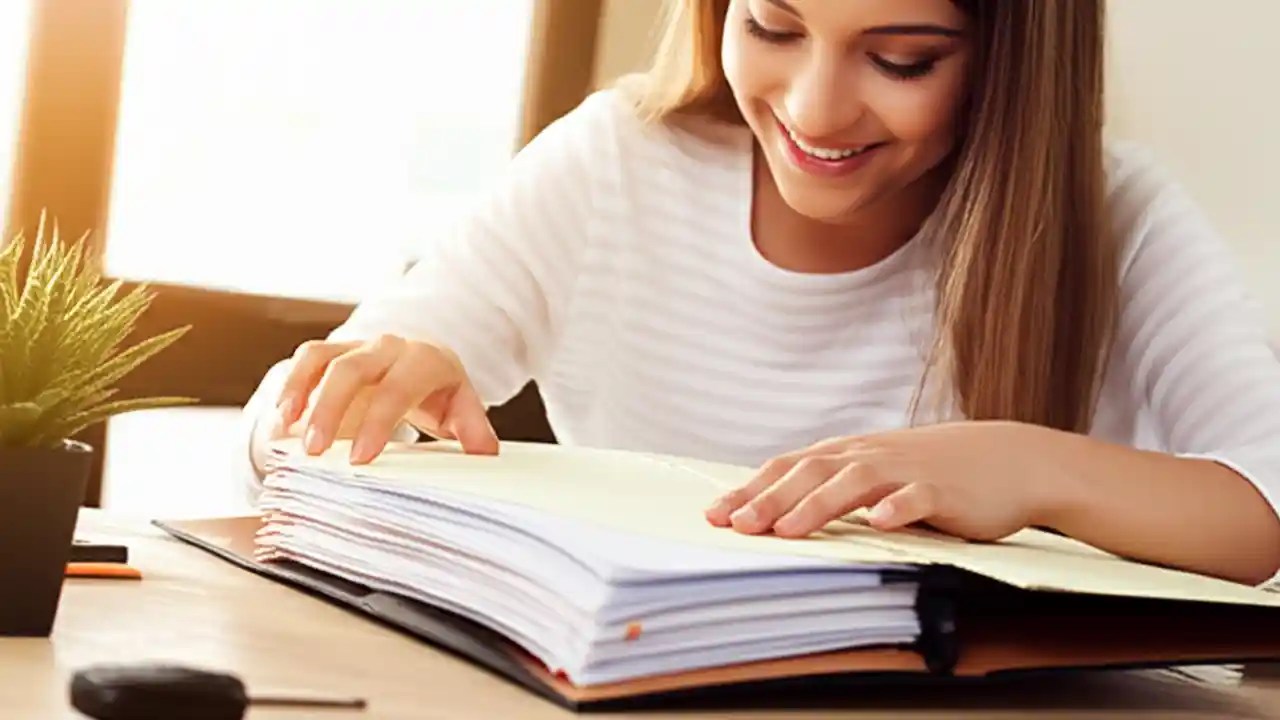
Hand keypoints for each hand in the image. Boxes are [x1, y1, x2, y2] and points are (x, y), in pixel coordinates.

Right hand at [267, 334, 497, 463]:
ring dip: (300, 393)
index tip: (360, 459)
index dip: (378, 422)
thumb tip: (488, 457)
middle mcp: (389, 347)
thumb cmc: (439, 391)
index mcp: (425, 361)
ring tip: (285, 431)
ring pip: (322, 357)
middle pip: (351, 369)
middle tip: (314, 452)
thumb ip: (473, 431)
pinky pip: (307, 359)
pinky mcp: (333, 351)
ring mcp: (357, 345)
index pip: (398, 388)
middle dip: (329, 410)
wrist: (422, 360)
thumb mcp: (462, 408)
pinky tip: (280, 418)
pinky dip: (291, 386)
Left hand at [704, 421, 1074, 541]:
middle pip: (810, 472)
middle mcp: (869, 455)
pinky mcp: (944, 488)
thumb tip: (777, 512)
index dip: (751, 490)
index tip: (714, 516)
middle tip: (735, 526)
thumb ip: (834, 487)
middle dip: (769, 499)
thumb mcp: (877, 474)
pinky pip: (918, 496)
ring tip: (786, 530)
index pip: (788, 468)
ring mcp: (907, 469)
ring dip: (818, 505)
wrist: (1011, 460)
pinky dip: (899, 507)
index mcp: (848, 454)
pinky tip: (881, 523)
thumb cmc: (934, 471)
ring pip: (854, 481)